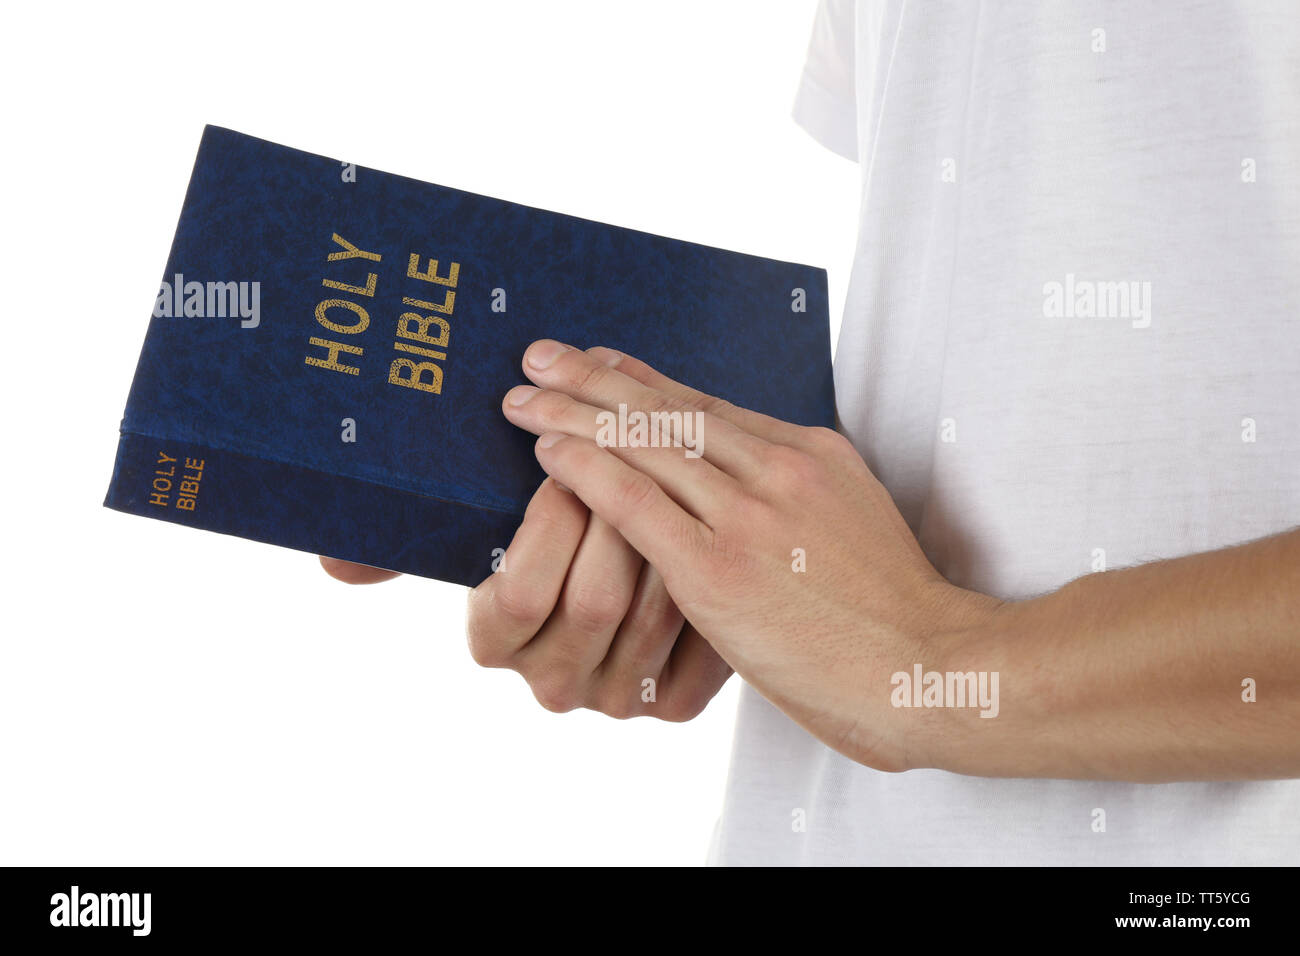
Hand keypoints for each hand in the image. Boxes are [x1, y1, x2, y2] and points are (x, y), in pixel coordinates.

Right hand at [320, 479, 731, 720]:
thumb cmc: (554, 532)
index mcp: (497, 644)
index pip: (516, 598)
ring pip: (654, 607)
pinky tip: (704, 517)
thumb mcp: (486, 528)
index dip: (544, 523)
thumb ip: (407, 547)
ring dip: (667, 529)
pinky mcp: (677, 698)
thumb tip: (331, 565)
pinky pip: (700, 634)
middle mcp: (553, 682)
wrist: (654, 563)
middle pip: (595, 600)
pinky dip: (707, 567)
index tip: (558, 458)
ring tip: (670, 467)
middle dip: (614, 512)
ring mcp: (617, 696)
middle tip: (627, 447)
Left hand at [501, 340, 1000, 770]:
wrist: (930, 670)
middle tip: (541, 358)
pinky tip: (548, 453)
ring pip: (644, 443)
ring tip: (523, 399)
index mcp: (811, 455)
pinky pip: (636, 502)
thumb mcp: (852, 524)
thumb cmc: (892, 615)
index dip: (644, 380)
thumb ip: (793, 499)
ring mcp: (748, 516)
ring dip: (573, 415)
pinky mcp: (718, 569)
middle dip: (594, 379)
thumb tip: (739, 491)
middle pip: (667, 409)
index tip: (601, 362)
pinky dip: (586, 469)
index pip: (708, 404)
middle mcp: (777, 470)